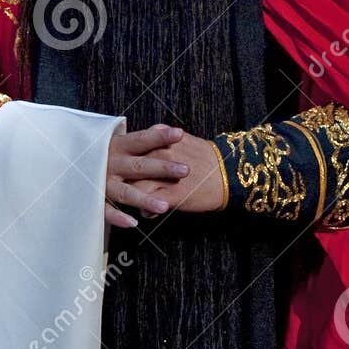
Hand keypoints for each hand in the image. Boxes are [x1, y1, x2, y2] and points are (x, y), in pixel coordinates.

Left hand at [105, 124, 226, 228]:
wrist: (228, 173)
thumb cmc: (204, 156)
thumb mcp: (180, 140)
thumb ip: (160, 137)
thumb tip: (149, 135)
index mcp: (159, 141)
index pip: (130, 150)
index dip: (122, 161)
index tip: (120, 169)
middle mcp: (159, 156)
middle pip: (130, 169)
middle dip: (123, 180)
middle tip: (122, 188)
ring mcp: (164, 176)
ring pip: (136, 188)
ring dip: (134, 197)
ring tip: (138, 202)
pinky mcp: (172, 195)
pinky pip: (150, 205)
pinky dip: (147, 209)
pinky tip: (149, 212)